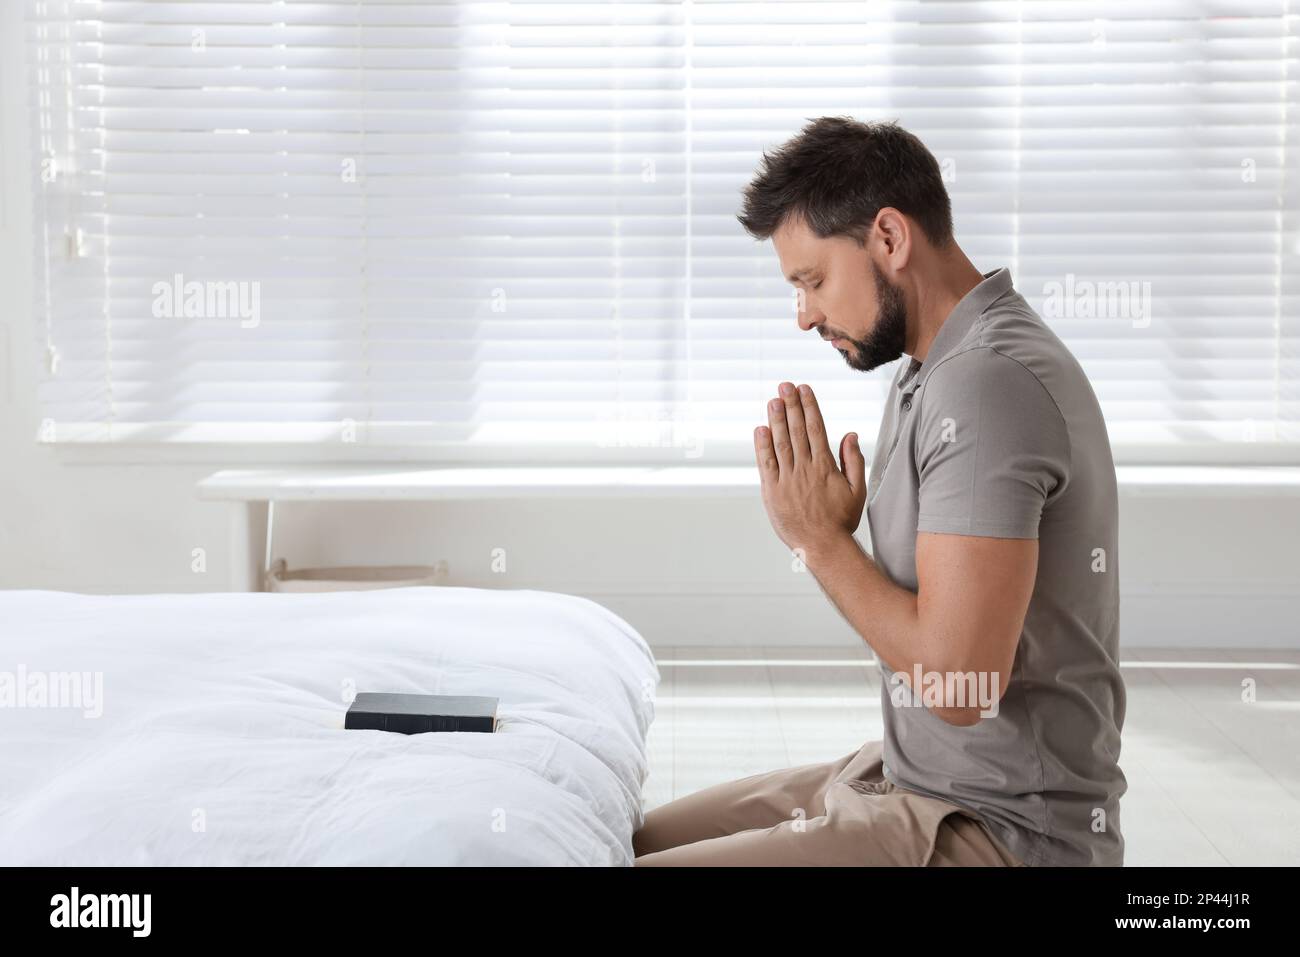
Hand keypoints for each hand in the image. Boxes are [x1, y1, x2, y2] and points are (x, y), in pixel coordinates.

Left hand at [754, 382, 866, 553]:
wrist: (822, 546)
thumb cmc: (841, 520)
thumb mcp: (857, 490)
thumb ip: (854, 460)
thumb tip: (850, 434)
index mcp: (826, 466)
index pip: (816, 428)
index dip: (809, 406)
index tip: (804, 389)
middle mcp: (805, 469)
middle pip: (797, 429)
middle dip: (791, 404)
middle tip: (785, 385)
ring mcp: (787, 479)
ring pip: (781, 442)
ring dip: (777, 419)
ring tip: (773, 400)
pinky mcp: (772, 491)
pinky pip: (766, 463)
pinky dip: (762, 445)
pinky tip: (761, 428)